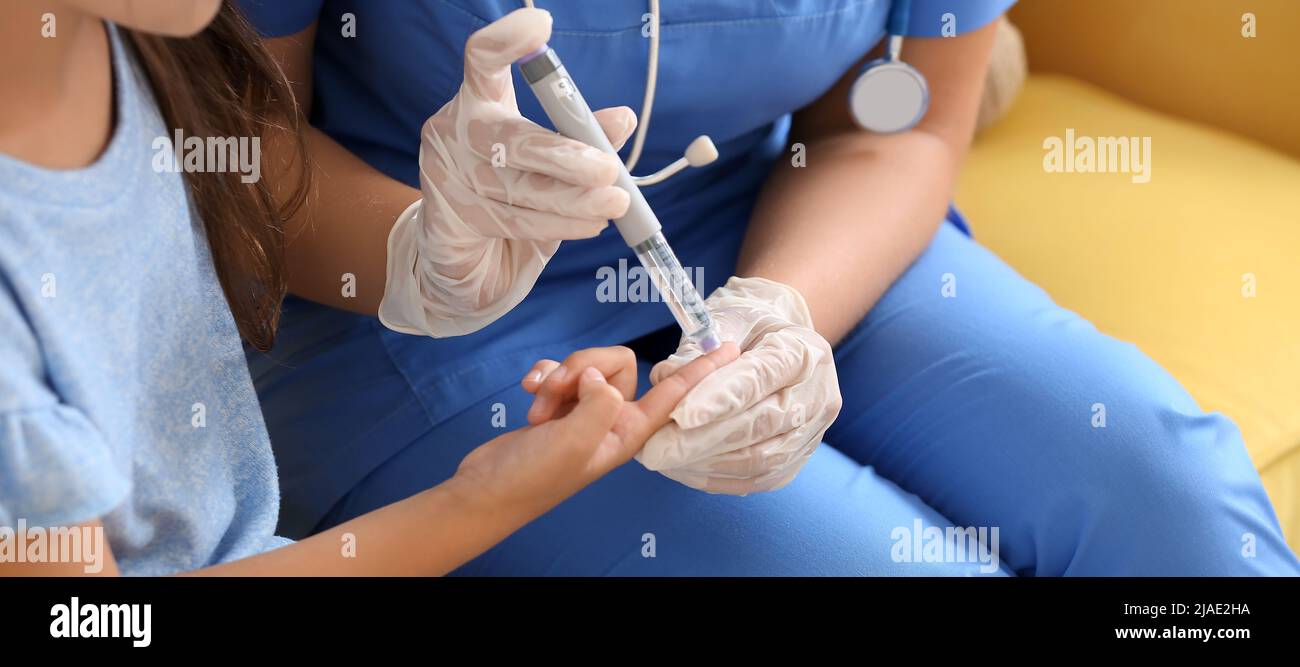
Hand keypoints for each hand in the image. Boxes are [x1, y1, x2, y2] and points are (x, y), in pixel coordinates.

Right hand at [379, 7, 636, 337]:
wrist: (466, 258)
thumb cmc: (511, 196)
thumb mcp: (551, 164)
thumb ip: (583, 139)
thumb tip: (622, 119)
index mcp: (479, 101)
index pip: (482, 60)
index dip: (506, 41)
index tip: (540, 25)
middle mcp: (455, 131)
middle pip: (509, 136)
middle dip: (563, 155)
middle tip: (607, 169)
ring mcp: (447, 175)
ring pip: (519, 188)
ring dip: (572, 199)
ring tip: (613, 203)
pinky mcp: (448, 218)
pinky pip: (512, 221)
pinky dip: (558, 224)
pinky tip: (590, 223)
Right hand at [452, 344, 739, 517]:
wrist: (487, 489)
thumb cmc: (534, 477)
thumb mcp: (574, 441)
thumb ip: (599, 402)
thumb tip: (598, 376)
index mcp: (627, 432)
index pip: (672, 395)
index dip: (700, 372)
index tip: (729, 348)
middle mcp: (611, 419)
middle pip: (618, 364)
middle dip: (582, 366)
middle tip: (554, 390)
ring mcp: (584, 411)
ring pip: (586, 365)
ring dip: (558, 375)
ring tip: (538, 402)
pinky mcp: (559, 404)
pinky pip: (562, 370)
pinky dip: (544, 375)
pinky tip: (529, 389)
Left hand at [639, 277, 841, 494]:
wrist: (781, 342)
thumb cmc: (748, 328)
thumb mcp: (724, 319)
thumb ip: (698, 347)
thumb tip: (665, 377)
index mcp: (803, 350)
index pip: (760, 378)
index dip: (720, 400)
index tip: (681, 415)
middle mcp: (818, 394)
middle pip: (760, 423)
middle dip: (704, 440)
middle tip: (657, 449)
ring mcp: (812, 432)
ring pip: (760, 458)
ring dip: (706, 463)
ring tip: (664, 459)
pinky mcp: (797, 459)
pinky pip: (757, 479)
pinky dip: (717, 478)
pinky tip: (684, 470)